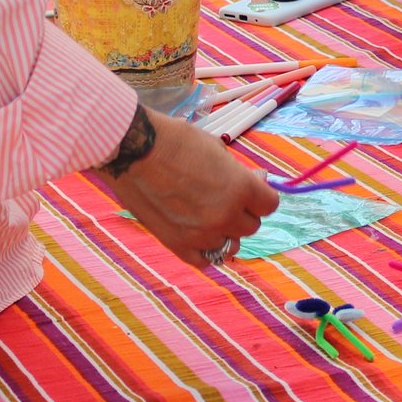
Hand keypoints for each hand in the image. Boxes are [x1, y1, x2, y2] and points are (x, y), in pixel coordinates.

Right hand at [97, 110, 278, 267]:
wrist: (133, 150)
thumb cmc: (174, 140)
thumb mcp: (217, 148)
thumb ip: (238, 173)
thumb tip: (256, 182)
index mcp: (240, 188)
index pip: (269, 204)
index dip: (260, 195)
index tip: (251, 189)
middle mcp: (226, 215)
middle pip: (250, 225)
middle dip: (242, 211)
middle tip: (224, 197)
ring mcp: (202, 234)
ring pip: (230, 243)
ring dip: (225, 230)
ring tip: (207, 214)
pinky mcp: (177, 245)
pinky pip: (205, 260)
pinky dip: (206, 248)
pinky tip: (200, 234)